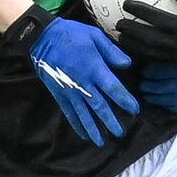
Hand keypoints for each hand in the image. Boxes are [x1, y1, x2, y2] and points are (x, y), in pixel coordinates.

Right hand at [4, 4, 138, 144]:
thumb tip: (127, 64)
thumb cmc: (71, 34)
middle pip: (100, 106)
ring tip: (101, 141)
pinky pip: (69, 112)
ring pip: (83, 113)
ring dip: (93, 128)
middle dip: (110, 121)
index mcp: (95, 69)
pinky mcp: (59, 93)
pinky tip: (82, 134)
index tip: (134, 111)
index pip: (114, 89)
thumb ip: (111, 51)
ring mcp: (70, 90)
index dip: (125, 101)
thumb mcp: (94, 36)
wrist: (42, 38)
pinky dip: (76, 124)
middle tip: (119, 133)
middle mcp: (83, 83)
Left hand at [116, 0, 176, 62]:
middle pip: (149, 39)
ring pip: (151, 52)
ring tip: (119, 37)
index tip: (127, 4)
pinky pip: (158, 58)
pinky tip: (135, 46)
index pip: (158, 20)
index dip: (141, 12)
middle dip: (131, 31)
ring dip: (134, 45)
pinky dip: (145, 52)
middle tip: (116, 23)